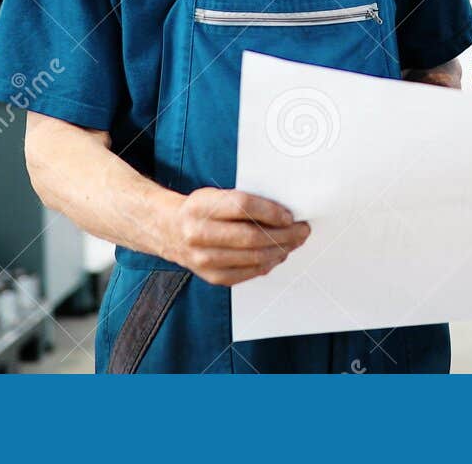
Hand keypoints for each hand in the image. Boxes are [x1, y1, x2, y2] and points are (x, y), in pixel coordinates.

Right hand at [163, 187, 309, 285]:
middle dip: (284, 234)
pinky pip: (247, 273)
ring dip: (280, 251)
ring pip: (253, 258)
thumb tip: (283, 212)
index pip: (243, 206)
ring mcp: (204, 258)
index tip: (289, 215)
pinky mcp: (211, 276)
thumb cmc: (200, 210)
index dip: (271, 212)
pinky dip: (267, 265)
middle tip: (301, 230)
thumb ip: (243, 202)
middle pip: (252, 236)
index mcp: (201, 206)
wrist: (170, 230)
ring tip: (293, 243)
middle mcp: (199, 233)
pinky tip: (277, 256)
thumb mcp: (215, 195)